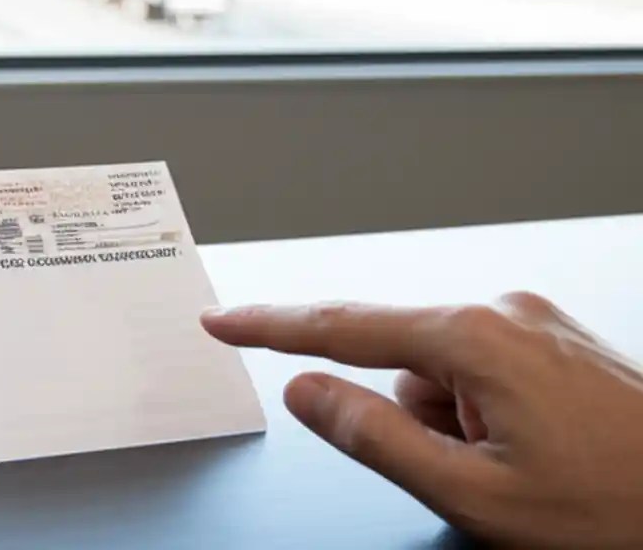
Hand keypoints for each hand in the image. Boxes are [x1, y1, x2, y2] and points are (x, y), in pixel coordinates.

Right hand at [202, 292, 642, 548]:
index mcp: (475, 339)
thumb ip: (372, 437)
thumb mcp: (473, 493)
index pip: (342, 329)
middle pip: (399, 363)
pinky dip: (484, 414)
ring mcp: (535, 324)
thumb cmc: (616, 510)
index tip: (221, 320)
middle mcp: (505, 313)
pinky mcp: (555, 342)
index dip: (270, 327)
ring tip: (519, 468)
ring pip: (442, 376)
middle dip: (414, 422)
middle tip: (473, 474)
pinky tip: (537, 452)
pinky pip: (482, 373)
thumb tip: (306, 393)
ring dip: (454, 424)